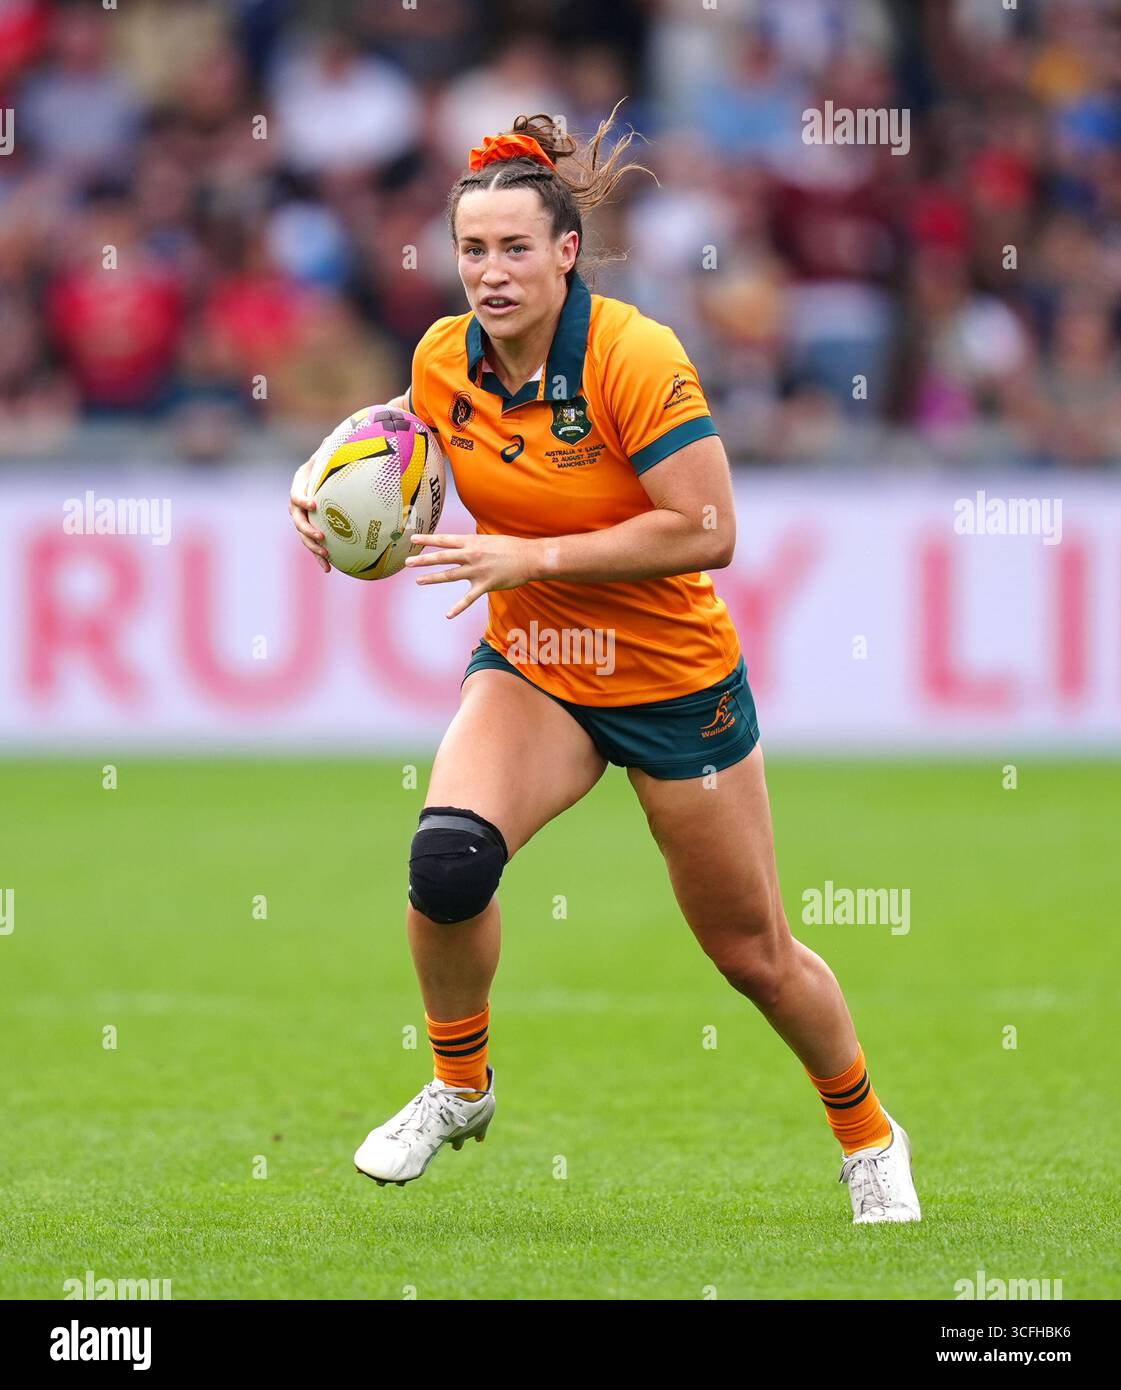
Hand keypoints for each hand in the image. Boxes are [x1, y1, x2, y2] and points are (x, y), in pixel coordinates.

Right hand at [288, 449, 330, 572]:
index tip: (314, 504)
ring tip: (326, 555)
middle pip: (297, 519)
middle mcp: (298, 503)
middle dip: (307, 529)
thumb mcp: (333, 450)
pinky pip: (313, 544)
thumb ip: (334, 446)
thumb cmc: (332, 458)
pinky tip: (328, 569)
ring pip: (303, 535)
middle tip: (321, 535)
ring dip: (312, 546)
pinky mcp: (313, 528)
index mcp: (301, 483)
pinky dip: (319, 557)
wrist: (330, 470)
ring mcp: (304, 517)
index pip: (296, 494)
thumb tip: (337, 435)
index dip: (302, 500)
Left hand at [405, 533, 537, 618]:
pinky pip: (468, 598)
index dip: (427, 540)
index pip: (444, 540)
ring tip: (418, 581)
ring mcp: (477, 570)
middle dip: (422, 560)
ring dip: (432, 578)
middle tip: (407, 562)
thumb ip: (474, 543)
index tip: (412, 539)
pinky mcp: (485, 585)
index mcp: (471, 542)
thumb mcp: (489, 540)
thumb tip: (463, 545)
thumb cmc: (512, 547)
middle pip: (441, 557)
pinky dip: (457, 608)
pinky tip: (448, 615)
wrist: (530, 558)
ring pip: (449, 575)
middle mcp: (471, 555)